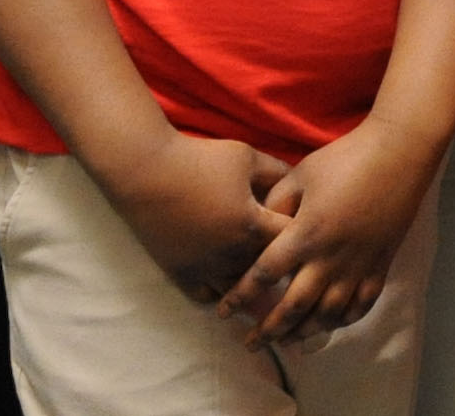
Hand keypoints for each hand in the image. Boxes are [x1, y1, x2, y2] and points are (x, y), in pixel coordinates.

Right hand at [97, 129, 291, 299]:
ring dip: (253, 288)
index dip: (303, 236)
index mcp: (252, 227)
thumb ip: (278, 172)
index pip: (291, 241)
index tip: (308, 231)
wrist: (147, 171)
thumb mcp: (247, 157)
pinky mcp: (181, 273)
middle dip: (282, 268)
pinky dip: (221, 292)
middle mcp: (231, 255)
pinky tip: (229, 285)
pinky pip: (208, 296)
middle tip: (296, 268)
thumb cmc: (200, 160)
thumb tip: (299, 182)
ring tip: (268, 289)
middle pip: (269, 272)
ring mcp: (204, 269)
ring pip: (240, 292)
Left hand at [217, 113, 442, 345]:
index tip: (223, 310)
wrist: (398, 153)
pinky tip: (329, 324)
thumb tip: (258, 227)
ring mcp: (358, 265)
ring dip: (303, 332)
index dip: (240, 296)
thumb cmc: (344, 158)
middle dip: (268, 329)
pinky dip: (343, 321)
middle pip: (294, 307)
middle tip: (251, 342)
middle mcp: (330, 258)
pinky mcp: (380, 265)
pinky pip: (361, 305)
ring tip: (286, 340)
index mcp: (305, 234)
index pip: (264, 275)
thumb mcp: (301, 175)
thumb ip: (276, 205)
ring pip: (327, 314)